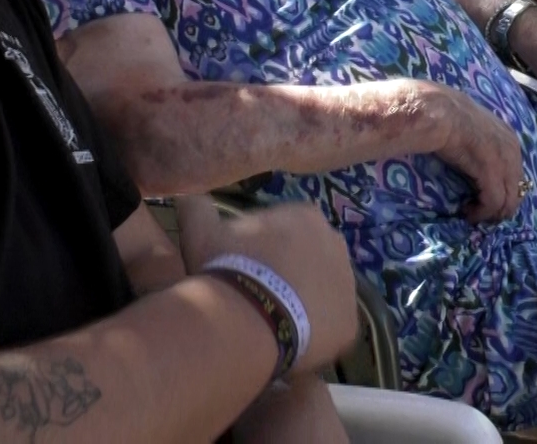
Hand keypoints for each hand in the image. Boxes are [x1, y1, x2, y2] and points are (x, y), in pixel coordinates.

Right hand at [175, 199, 357, 372]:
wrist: (247, 318)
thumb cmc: (226, 268)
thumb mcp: (201, 233)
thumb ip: (196, 207)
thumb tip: (185, 194)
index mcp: (306, 216)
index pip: (285, 231)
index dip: (260, 251)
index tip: (241, 268)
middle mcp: (336, 244)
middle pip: (308, 261)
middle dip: (287, 275)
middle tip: (255, 297)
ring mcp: (348, 285)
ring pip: (321, 295)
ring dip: (301, 304)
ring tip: (269, 323)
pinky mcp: (351, 324)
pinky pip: (328, 329)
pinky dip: (311, 336)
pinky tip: (286, 343)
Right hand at [425, 83, 526, 222]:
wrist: (441, 113)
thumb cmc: (451, 118)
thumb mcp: (477, 131)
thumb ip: (485, 145)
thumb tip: (480, 162)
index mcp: (511, 141)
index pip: (517, 177)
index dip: (504, 193)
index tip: (485, 201)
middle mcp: (513, 152)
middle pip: (516, 192)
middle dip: (500, 209)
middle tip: (481, 215)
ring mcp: (504, 162)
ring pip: (507, 202)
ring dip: (490, 214)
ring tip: (472, 214)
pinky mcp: (491, 172)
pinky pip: (493, 202)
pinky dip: (481, 213)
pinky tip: (468, 212)